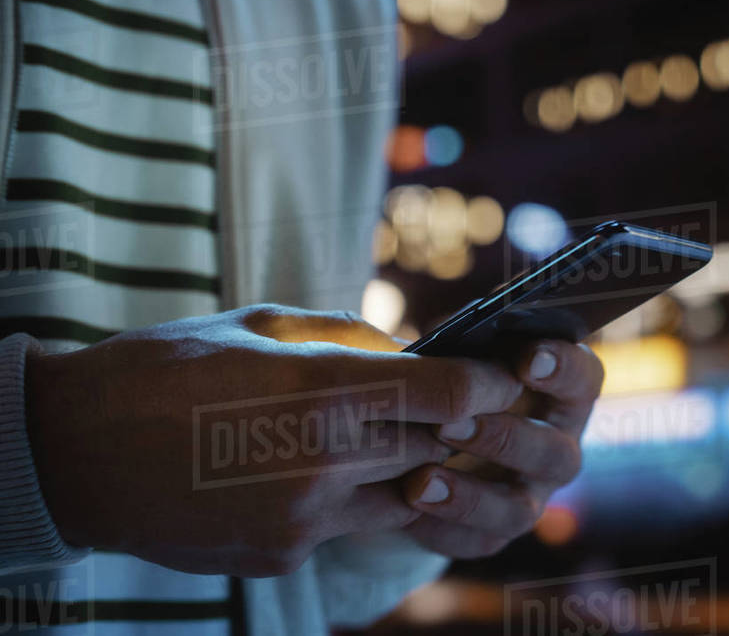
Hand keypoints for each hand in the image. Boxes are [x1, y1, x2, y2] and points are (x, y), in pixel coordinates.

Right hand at [24, 304, 522, 575]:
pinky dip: (349, 497)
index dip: (488, 384)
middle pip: (435, 446)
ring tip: (385, 433)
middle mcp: (321, 461)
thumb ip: (349, 340)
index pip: (449, 395)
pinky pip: (346, 524)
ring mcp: (303, 519)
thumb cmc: (163, 369)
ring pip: (402, 495)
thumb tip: (412, 353)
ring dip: (407, 466)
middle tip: (458, 402)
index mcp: (318, 389)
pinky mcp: (283, 555)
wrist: (72, 454)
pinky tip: (313, 469)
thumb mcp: (260, 326)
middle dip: (452, 424)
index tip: (503, 376)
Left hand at [398, 340, 603, 557]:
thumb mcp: (452, 351)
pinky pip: (476, 540)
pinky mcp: (494, 532)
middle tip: (448, 423)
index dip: (562, 369)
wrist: (414, 428)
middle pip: (554, 453)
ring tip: (420, 481)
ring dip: (470, 496)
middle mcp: (557, 447)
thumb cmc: (446, 374)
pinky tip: (406, 507)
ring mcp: (530, 495)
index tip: (527, 360)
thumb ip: (459, 348)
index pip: (584, 379)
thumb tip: (441, 344)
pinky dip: (441, 526)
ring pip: (518, 509)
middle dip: (503, 438)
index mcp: (563, 393)